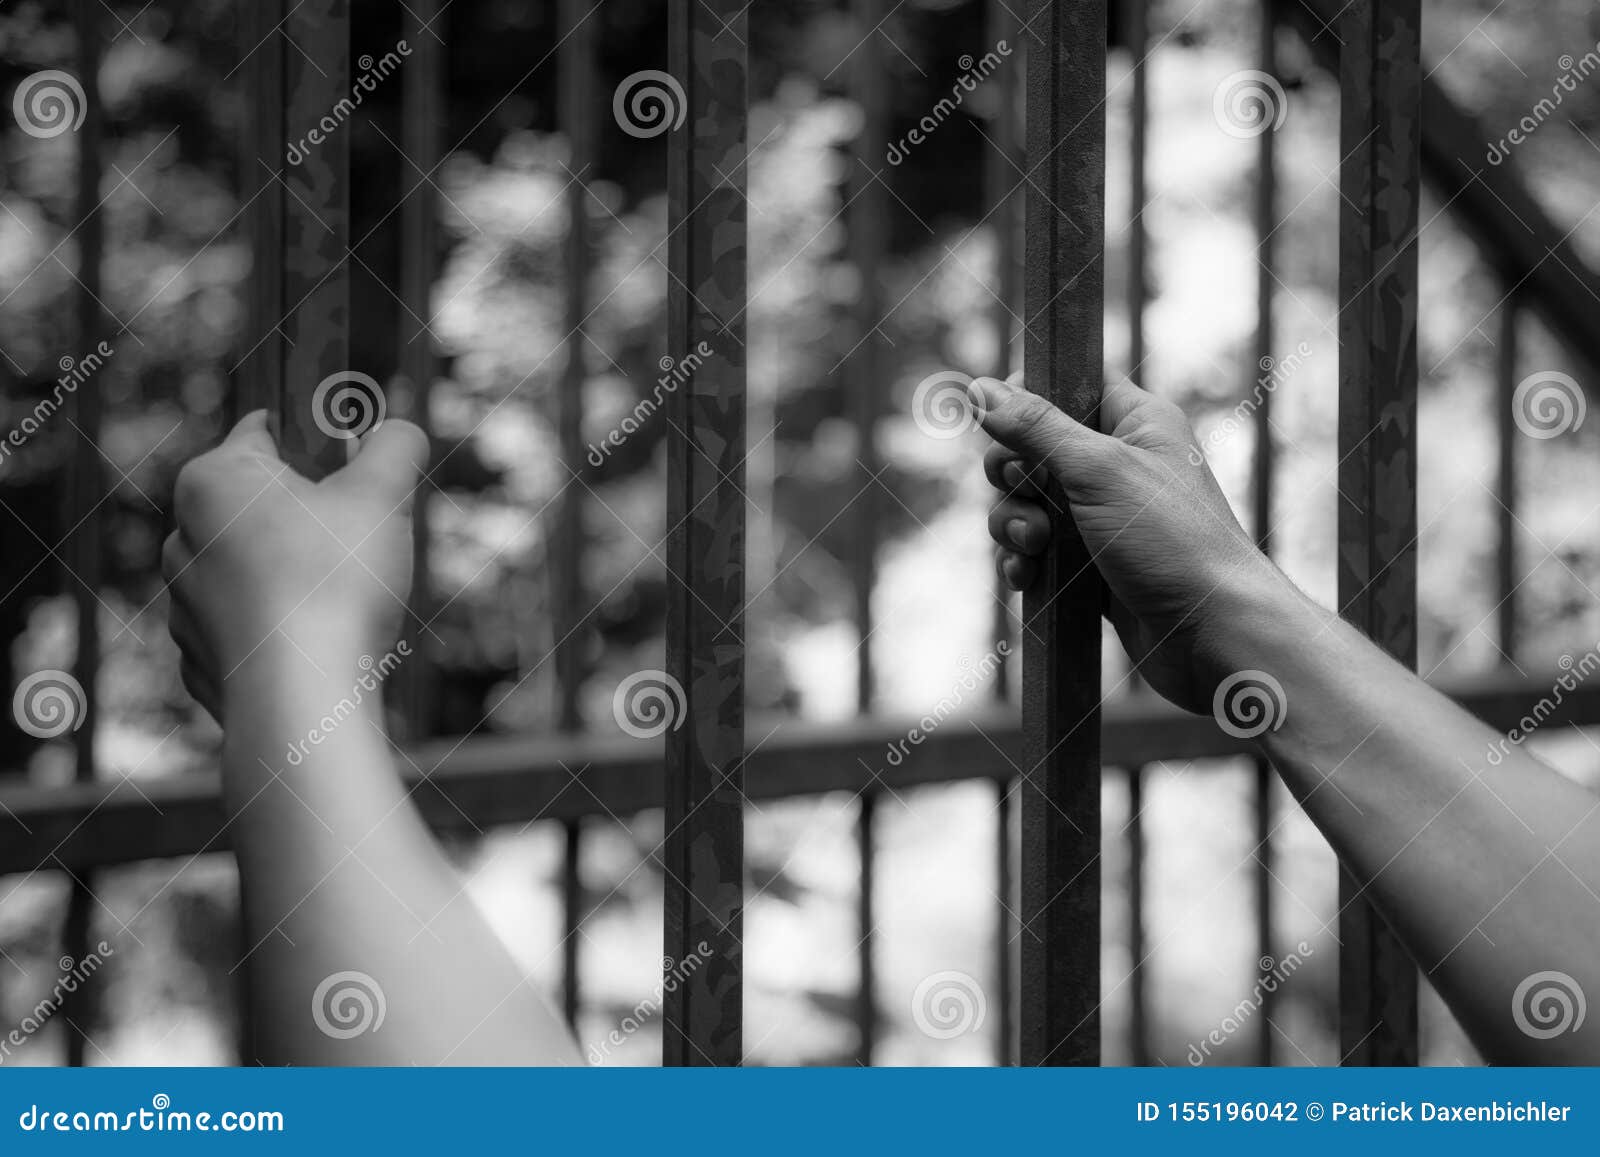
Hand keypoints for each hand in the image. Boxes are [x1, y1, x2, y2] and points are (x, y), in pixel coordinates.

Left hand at [163, 410, 428, 718]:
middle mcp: (183, 538)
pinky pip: (249, 628)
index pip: (265, 431)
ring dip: (297, 573)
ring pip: (254, 568)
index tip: (357, 466)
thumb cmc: (335, 582)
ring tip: (349, 598)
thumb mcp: (383, 494)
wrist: (303, 699)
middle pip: (260, 504)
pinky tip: (321, 642)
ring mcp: (185, 605)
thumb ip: (395, 445)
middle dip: (312, 515)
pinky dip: (283, 629)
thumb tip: (399, 430)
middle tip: (362, 537)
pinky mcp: (201, 661)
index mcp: (213, 481)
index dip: (320, 441)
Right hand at [976, 375, 1291, 713]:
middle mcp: (1118, 463)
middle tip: (1027, 491)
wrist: (1211, 634)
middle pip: (1033, 446)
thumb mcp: (1099, 470)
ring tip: (1035, 547)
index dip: (1027, 399)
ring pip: (1027, 502)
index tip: (1006, 425)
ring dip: (1015, 523)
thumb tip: (980, 389)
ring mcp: (1102, 516)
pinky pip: (1036, 550)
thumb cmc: (1173, 541)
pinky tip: (1028, 577)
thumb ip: (1036, 429)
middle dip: (1013, 475)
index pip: (1068, 384)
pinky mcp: (1090, 564)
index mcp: (1136, 422)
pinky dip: (1024, 560)